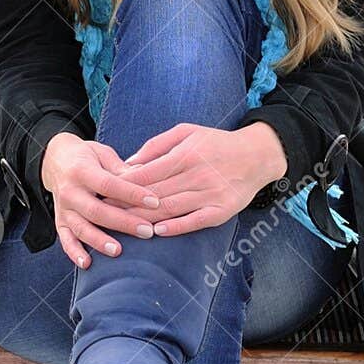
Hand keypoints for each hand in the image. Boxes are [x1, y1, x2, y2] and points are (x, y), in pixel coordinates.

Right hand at [40, 133, 163, 268]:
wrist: (55, 160)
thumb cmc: (86, 157)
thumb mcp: (102, 154)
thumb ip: (121, 168)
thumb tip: (145, 175)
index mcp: (82, 171)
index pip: (109, 185)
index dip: (132, 194)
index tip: (155, 202)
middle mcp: (70, 191)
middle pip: (97, 210)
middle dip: (123, 222)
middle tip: (147, 231)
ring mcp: (63, 209)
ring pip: (81, 228)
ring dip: (100, 241)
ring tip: (119, 251)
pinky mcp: (60, 222)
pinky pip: (65, 240)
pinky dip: (74, 253)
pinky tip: (87, 264)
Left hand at [120, 121, 284, 237]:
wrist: (257, 155)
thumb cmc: (217, 142)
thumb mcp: (187, 131)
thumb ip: (157, 144)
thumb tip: (130, 162)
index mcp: (185, 155)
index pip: (147, 173)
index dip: (124, 185)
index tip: (105, 192)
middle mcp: (196, 175)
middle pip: (155, 194)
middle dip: (127, 204)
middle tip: (106, 212)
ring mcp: (210, 195)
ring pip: (170, 209)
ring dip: (145, 218)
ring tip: (123, 225)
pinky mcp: (221, 211)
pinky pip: (195, 222)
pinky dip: (176, 228)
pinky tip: (158, 232)